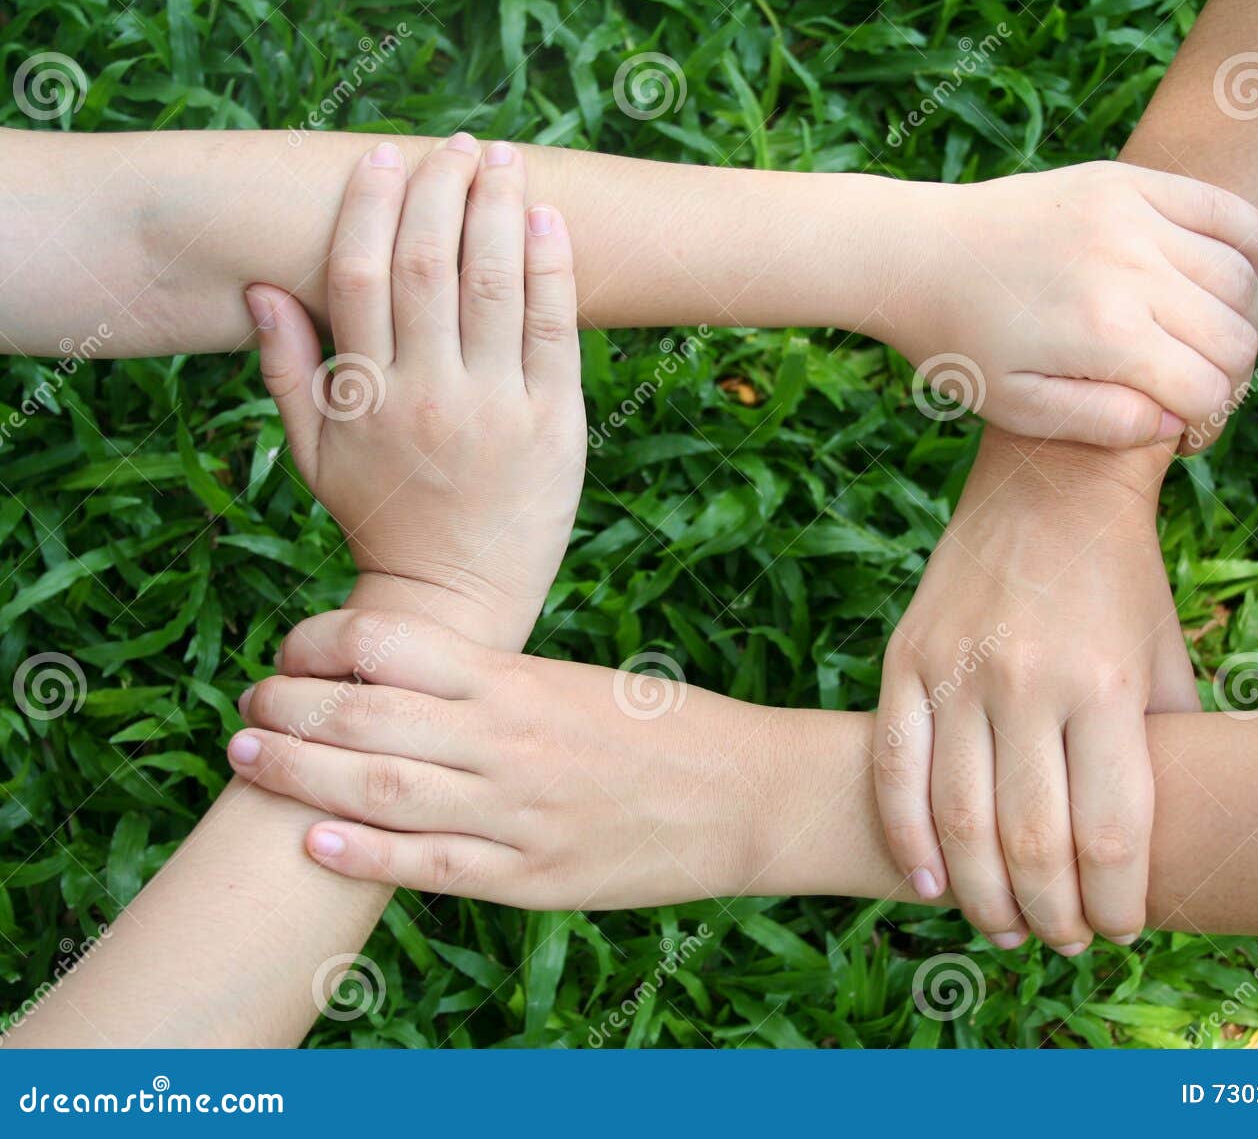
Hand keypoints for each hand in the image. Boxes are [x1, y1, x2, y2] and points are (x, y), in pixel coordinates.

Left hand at [228, 611, 769, 908]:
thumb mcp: (575, 682)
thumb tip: (400, 678)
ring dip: (297, 775)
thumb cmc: (664, 727)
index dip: (318, 642)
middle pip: (361, 718)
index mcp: (518, 679)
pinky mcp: (533, 878)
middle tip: (245, 709)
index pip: (387, 641)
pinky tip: (314, 841)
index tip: (294, 650)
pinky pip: (431, 866)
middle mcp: (507, 740)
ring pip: (378, 791)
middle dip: (285, 710)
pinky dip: (364, 854)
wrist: (751, 794)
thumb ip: (491, 683)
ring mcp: (517, 814)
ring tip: (246, 759)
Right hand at [242, 135, 584, 651]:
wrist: (453, 599)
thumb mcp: (315, 455)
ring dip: (501, 210)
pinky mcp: (554, 425)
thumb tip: (258, 286)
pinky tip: (549, 219)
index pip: (361, 275)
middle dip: (445, 191)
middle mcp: (428, 395)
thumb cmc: (380, 519)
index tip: (384, 158)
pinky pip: (554, 331)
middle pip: (432, 265)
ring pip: (496, 285)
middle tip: (459, 144)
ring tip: (507, 160)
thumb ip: (286, 370)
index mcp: (364, 396)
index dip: (372, 207)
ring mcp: (495, 409)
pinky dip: (552, 268)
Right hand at [872, 429, 1198, 951]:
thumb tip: (1160, 848)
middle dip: (1051, 916)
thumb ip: (1164, 748)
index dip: (1116, 904)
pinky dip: (908, 839)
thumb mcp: (1165, 657)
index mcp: (1107, 684)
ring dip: (982, 896)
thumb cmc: (1122, 581)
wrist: (1050, 481)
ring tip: (1005, 928)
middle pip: (1033, 842)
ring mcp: (959, 670)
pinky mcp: (906, 658)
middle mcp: (1030, 680)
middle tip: (1061, 942)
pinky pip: (895, 769)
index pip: (1111, 834)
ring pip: (959, 819)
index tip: (1121, 931)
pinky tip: (930, 884)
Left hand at [874, 161, 1257, 449]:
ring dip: (1244, 321)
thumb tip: (1175, 421)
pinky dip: (1255, 246)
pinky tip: (1256, 277)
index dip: (1206, 424)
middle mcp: (1128, 268)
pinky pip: (1226, 209)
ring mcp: (1132, 217)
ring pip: (1240, 277)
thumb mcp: (1018, 408)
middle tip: (1199, 393)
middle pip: (1235, 336)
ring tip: (1214, 346)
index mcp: (1103, 334)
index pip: (1206, 390)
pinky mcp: (1128, 182)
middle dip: (1230, 378)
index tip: (1184, 435)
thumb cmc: (960, 343)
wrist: (915, 255)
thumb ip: (1103, 424)